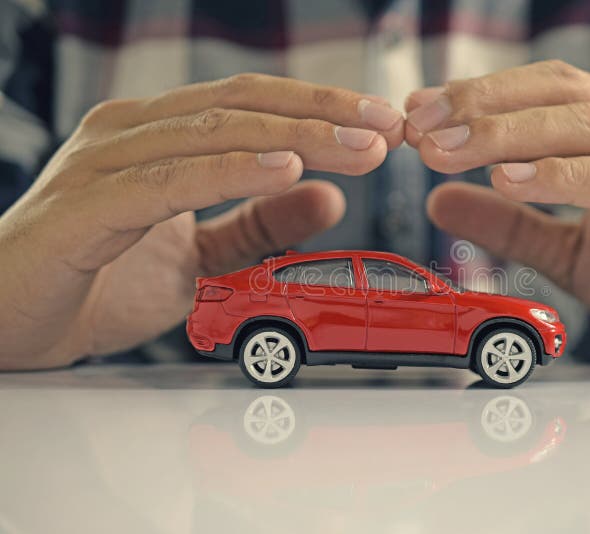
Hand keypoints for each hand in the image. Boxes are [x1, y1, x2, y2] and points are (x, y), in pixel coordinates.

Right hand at [0, 74, 404, 369]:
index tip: (381, 124)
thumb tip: (327, 197)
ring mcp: (104, 162)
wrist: (12, 321)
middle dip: (324, 113)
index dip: (320, 108)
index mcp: (157, 134)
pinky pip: (170, 181)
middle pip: (242, 105)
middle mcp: (130, 133)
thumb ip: (256, 223)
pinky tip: (287, 169)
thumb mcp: (199, 253)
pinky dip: (231, 172)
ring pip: (214, 133)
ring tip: (359, 148)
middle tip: (388, 126)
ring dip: (296, 137)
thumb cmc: (94, 280)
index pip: (251, 103)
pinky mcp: (86, 205)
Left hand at [407, 60, 589, 370]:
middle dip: (480, 106)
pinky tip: (512, 179)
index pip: (544, 91)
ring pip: (586, 127)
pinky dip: (565, 175)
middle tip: (417, 124)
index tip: (417, 114)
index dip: (478, 97)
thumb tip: (439, 200)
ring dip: (507, 135)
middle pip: (558, 94)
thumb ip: (511, 223)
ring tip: (447, 151)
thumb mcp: (571, 250)